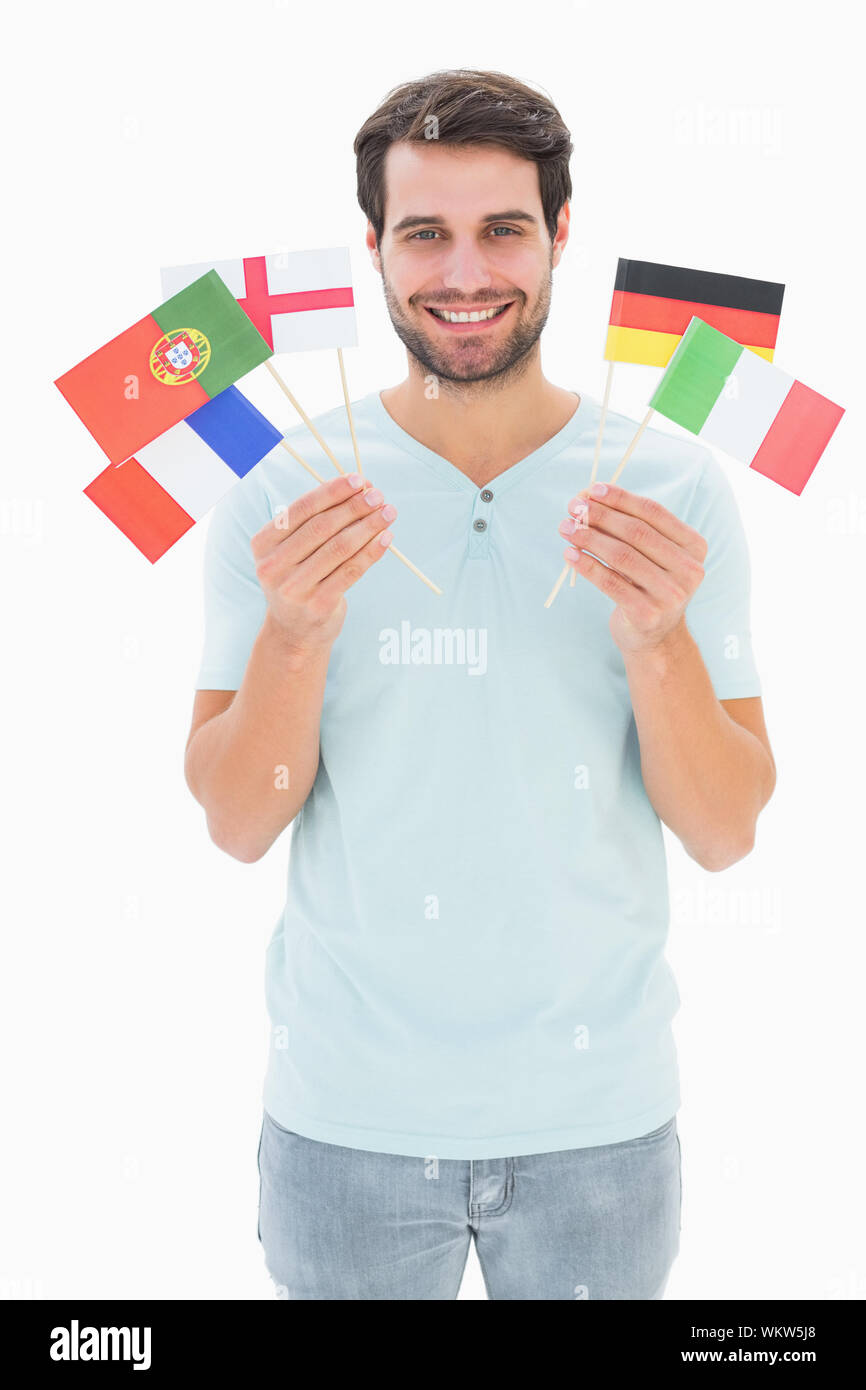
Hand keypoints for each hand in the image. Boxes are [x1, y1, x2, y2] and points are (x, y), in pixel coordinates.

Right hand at [251, 472, 395, 652]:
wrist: (294, 632)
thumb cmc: (299, 579)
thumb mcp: (293, 551)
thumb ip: (316, 522)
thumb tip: (360, 489)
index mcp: (263, 544)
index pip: (301, 509)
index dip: (332, 492)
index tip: (358, 480)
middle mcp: (273, 566)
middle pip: (321, 527)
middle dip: (354, 507)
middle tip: (378, 495)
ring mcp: (294, 588)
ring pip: (339, 548)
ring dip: (368, 526)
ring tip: (388, 513)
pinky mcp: (317, 606)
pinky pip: (350, 572)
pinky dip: (371, 552)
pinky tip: (386, 538)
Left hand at [558, 481, 707, 654]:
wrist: (656, 638)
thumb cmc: (648, 586)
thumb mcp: (652, 556)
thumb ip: (631, 528)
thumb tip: (588, 499)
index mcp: (694, 547)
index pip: (654, 513)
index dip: (621, 499)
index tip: (592, 490)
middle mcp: (689, 570)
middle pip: (637, 533)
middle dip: (601, 516)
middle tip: (573, 507)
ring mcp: (671, 594)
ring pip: (622, 556)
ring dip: (589, 538)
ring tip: (565, 528)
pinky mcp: (648, 614)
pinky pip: (610, 583)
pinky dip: (587, 566)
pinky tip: (570, 554)